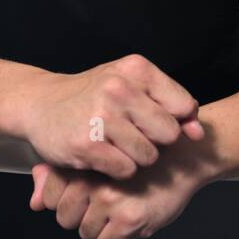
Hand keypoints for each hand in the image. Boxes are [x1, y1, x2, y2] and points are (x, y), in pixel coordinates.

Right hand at [20, 54, 204, 178]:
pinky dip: (118, 169)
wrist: (41, 104)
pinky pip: (126, 169)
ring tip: (116, 144)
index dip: (176, 121)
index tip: (156, 123)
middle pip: (169, 134)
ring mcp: (102, 116)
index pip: (184, 106)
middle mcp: (119, 88)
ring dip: (136, 157)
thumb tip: (198, 133)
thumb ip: (171, 105)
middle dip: (156, 141)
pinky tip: (103, 155)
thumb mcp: (132, 86)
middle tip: (133, 134)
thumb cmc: (94, 96)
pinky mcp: (87, 144)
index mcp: (136, 69)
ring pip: (148, 155)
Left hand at [28, 141, 212, 238]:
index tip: (80, 196)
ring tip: (120, 208)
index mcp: (82, 162)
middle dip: (82, 215)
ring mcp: (109, 200)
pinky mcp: (128, 219)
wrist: (182, 157)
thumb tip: (35, 202)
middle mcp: (91, 180)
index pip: (48, 195)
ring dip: (100, 227)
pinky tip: (129, 219)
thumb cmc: (139, 157)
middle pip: (65, 217)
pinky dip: (115, 238)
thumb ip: (60, 176)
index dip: (61, 200)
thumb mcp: (98, 159)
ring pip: (85, 232)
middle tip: (106, 202)